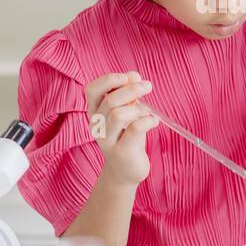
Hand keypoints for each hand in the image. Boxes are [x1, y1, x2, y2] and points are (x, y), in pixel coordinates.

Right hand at [85, 72, 160, 186]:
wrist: (125, 170)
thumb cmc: (127, 136)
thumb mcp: (127, 112)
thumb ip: (128, 94)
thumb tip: (134, 75)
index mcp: (94, 112)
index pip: (92, 89)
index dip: (110, 79)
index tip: (129, 77)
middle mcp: (96, 126)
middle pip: (110, 100)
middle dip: (132, 89)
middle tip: (148, 86)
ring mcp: (106, 140)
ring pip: (118, 115)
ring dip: (138, 108)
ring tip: (148, 111)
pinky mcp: (120, 152)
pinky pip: (134, 129)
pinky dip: (148, 121)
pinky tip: (154, 121)